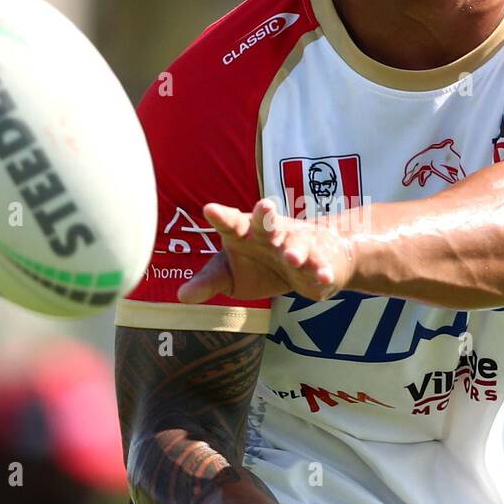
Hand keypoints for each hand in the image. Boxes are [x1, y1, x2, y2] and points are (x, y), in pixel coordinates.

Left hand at [176, 198, 355, 303]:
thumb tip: (180, 296)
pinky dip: (321, 272)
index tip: (210, 210)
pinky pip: (320, 268)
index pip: (231, 223)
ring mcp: (298, 246)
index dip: (222, 217)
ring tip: (291, 258)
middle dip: (266, 216)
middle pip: (268, 224)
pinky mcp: (319, 262)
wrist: (308, 261)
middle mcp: (272, 235)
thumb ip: (207, 282)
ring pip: (296, 246)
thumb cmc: (260, 264)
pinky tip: (322, 278)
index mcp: (245, 233)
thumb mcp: (229, 274)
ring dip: (294, 251)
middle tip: (265, 207)